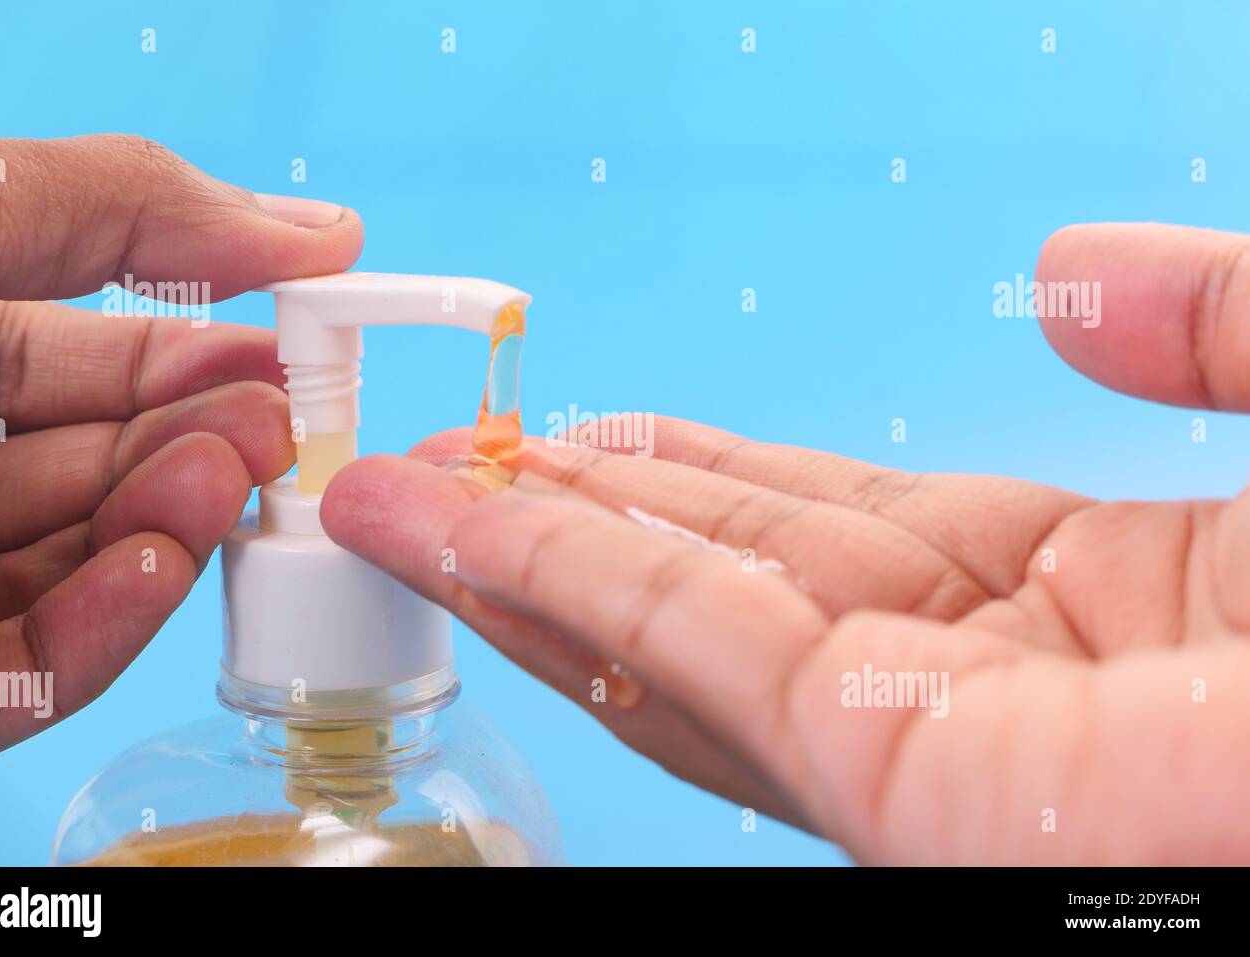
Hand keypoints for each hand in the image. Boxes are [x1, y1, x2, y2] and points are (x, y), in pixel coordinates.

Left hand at [0, 135, 360, 766]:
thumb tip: (318, 228)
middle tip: (282, 430)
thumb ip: (125, 208)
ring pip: (76, 570)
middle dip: (200, 444)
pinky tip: (154, 570)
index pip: (87, 363)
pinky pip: (15, 677)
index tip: (303, 351)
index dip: (199, 354)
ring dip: (169, 529)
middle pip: (98, 469)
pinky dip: (100, 630)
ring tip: (227, 483)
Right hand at [321, 222, 1249, 863]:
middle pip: (729, 576)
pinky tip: (469, 540)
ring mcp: (939, 746)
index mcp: (1095, 597)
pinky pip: (703, 663)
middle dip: (580, 516)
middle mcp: (992, 677)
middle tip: (454, 462)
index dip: (694, 471)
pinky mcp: (911, 788)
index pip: (831, 524)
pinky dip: (572, 595)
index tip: (590, 431)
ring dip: (537, 561)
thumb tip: (1069, 281)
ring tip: (416, 501)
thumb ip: (1222, 328)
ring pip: (682, 632)